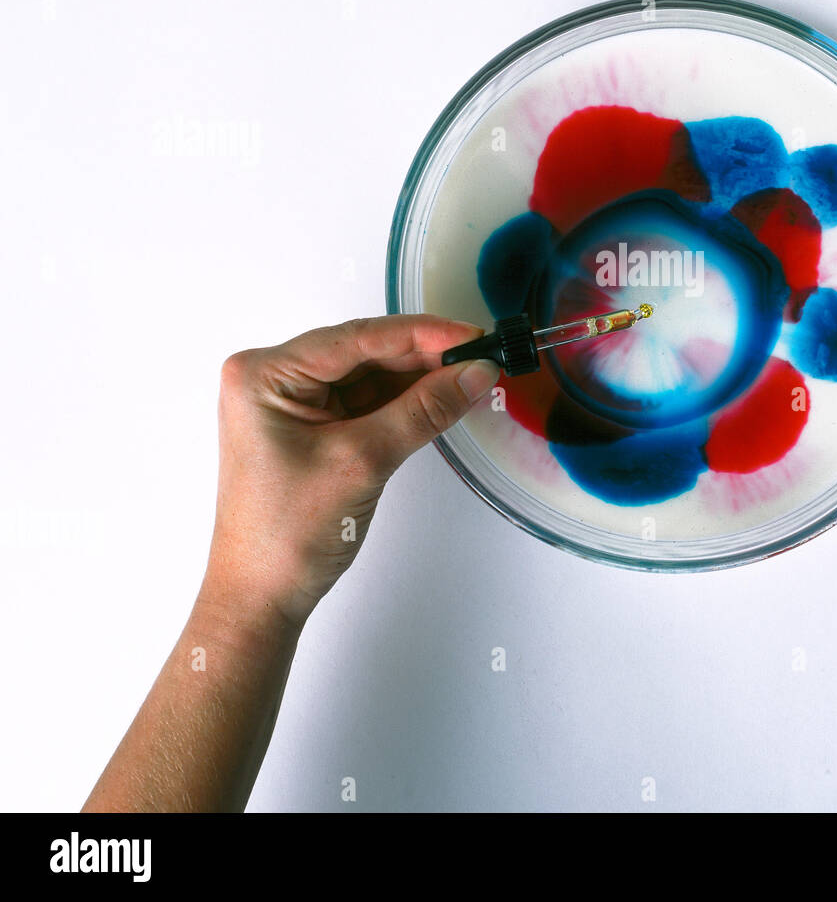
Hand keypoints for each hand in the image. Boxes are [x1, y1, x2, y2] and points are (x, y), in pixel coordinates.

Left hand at [205, 315, 499, 628]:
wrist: (261, 598)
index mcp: (264, 375)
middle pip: (364, 353)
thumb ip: (424, 410)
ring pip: (369, 376)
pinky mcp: (310, 427)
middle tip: (479, 358)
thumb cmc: (284, 537)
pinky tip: (440, 398)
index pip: (355, 338)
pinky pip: (366, 401)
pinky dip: (404, 402)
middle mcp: (272, 380)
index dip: (419, 334)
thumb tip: (473, 374)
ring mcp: (291, 404)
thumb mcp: (363, 461)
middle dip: (423, 357)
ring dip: (418, 379)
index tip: (469, 336)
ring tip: (468, 378)